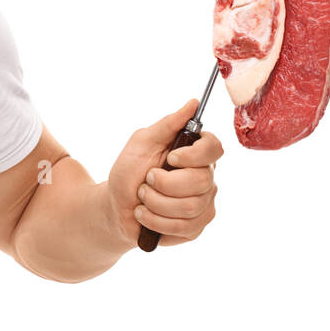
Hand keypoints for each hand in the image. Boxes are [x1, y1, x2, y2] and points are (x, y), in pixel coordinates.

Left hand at [106, 98, 223, 248]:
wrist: (116, 207)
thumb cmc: (129, 171)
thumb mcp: (142, 142)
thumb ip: (169, 123)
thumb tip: (193, 103)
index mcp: (195, 153)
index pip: (213, 148)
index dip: (192, 155)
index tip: (170, 157)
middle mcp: (205, 177)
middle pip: (200, 181)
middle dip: (163, 183)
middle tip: (146, 180)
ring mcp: (203, 204)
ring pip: (190, 206)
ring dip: (155, 203)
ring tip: (142, 199)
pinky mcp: (195, 227)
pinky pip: (184, 227)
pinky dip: (156, 221)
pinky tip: (145, 215)